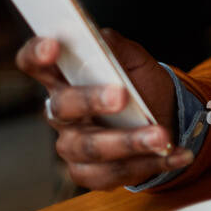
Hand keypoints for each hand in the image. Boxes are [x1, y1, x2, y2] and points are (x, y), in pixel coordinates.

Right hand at [15, 29, 193, 190]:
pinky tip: (174, 154)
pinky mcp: (89, 172)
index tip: (53, 46)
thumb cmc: (140, 85)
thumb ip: (117, 48)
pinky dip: (149, 163)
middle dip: (91, 100)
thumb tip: (103, 37)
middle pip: (62, 107)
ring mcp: (72, 145)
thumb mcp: (135, 61)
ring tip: (162, 136)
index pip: (35, 63)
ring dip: (130, 142)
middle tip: (121, 95)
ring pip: (90, 147)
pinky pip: (112, 173)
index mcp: (65, 77)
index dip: (37, 55)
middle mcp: (61, 113)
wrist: (165, 118)